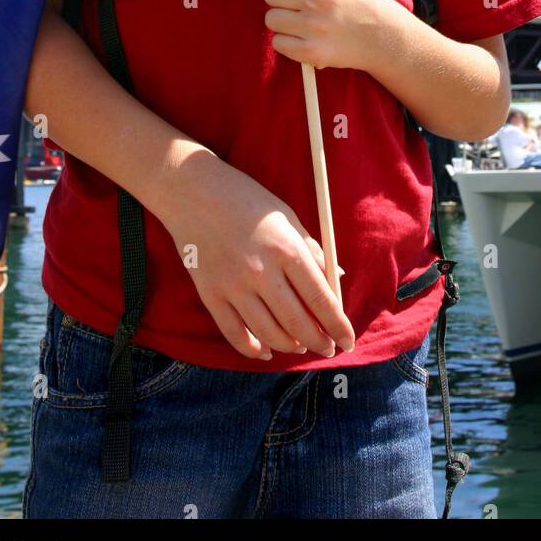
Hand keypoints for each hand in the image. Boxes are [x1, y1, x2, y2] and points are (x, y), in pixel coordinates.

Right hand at [159, 150, 353, 360]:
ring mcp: (233, 285)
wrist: (193, 190)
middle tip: (328, 349)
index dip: (338, 326)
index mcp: (286, 249)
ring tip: (301, 348)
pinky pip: (234, 333)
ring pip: (269, 333)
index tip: (348, 341)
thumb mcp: (286, 217)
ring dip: (290, 346)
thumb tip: (335, 280)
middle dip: (319, 342)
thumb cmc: (246, 200)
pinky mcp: (210, 294)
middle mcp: (261, 271)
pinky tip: (265, 350)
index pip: (321, 299)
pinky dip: (252, 349)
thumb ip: (311, 250)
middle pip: (298, 322)